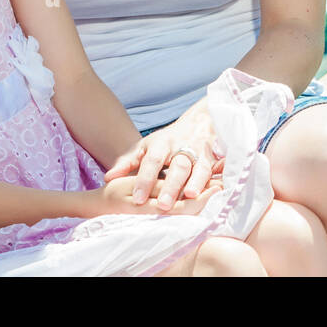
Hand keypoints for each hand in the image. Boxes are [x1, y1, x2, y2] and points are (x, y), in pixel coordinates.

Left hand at [104, 108, 224, 212]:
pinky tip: (215, 193)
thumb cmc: (168, 142)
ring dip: (196, 182)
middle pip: (177, 166)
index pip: (152, 161)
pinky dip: (217, 179)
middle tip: (163, 205)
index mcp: (161, 144)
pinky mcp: (216, 159)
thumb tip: (108, 178)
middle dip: (171, 185)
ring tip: (190, 197)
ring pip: (199, 168)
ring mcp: (201, 152)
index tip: (137, 198)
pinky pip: (217, 170)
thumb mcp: (146, 147)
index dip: (145, 179)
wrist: (201, 121)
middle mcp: (182, 147)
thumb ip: (128, 162)